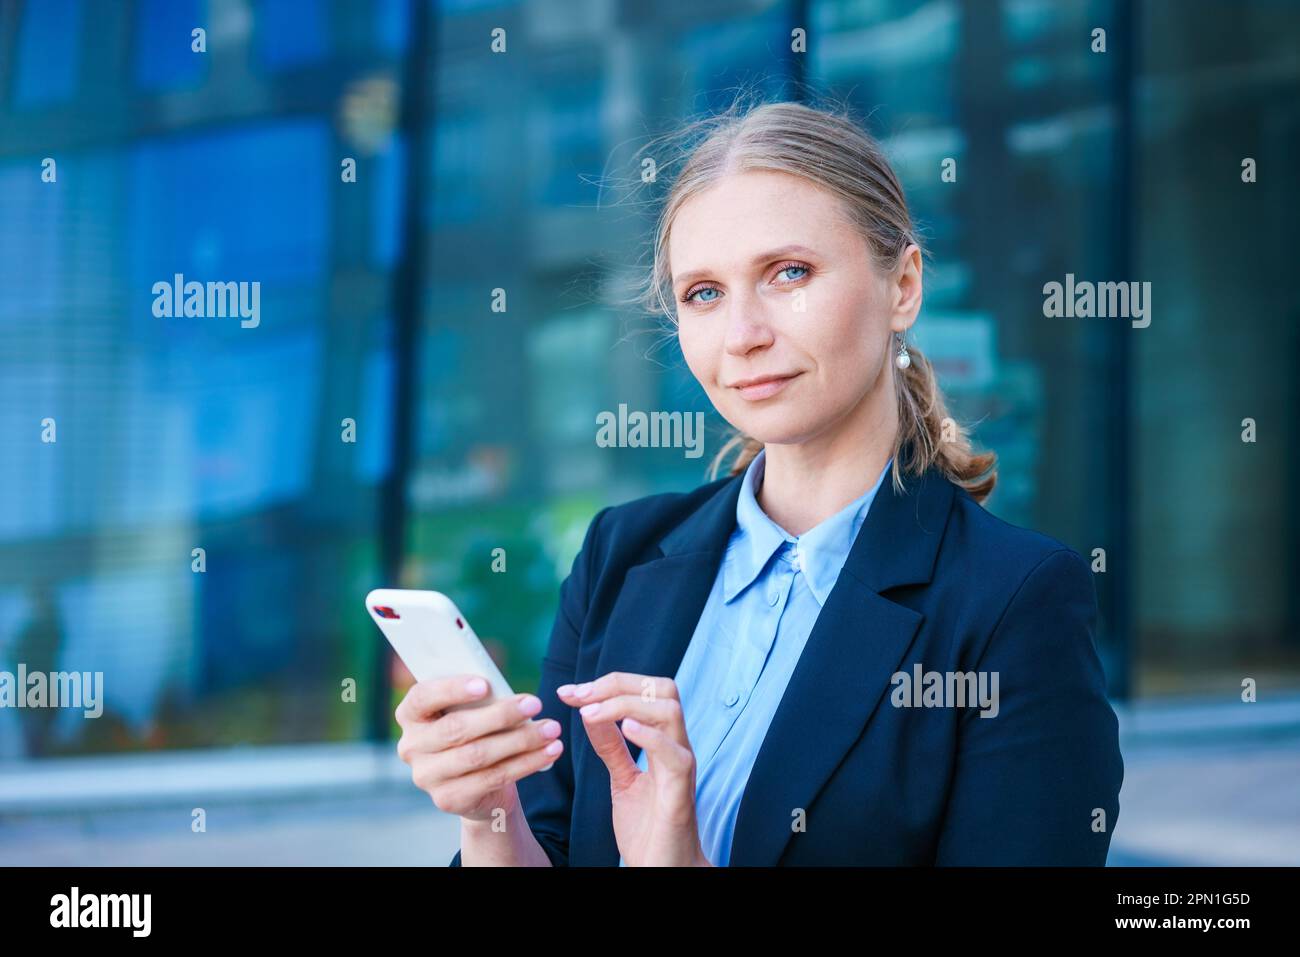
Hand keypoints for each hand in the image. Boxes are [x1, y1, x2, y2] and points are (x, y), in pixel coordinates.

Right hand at [395, 674, 563, 823]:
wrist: (478, 785)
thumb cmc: (476, 731)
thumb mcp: (472, 710)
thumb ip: (479, 699)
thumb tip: (508, 693)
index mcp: (411, 715)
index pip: (423, 697)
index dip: (452, 689)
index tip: (485, 684)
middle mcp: (411, 747)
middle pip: (456, 729)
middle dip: (500, 715)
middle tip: (535, 703)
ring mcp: (427, 777)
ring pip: (478, 755)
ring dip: (521, 740)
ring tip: (551, 728)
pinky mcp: (449, 799)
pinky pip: (493, 778)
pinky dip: (527, 763)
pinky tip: (550, 751)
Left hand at [558, 672, 711, 866]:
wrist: (663, 870)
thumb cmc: (648, 830)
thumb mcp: (621, 779)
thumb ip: (610, 746)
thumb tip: (590, 712)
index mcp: (664, 741)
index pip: (647, 690)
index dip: (608, 683)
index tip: (570, 691)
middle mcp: (677, 747)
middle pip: (663, 688)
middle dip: (618, 683)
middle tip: (579, 695)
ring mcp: (682, 767)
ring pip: (669, 710)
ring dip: (625, 704)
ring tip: (591, 712)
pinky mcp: (681, 793)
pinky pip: (674, 754)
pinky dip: (649, 736)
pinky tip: (625, 729)